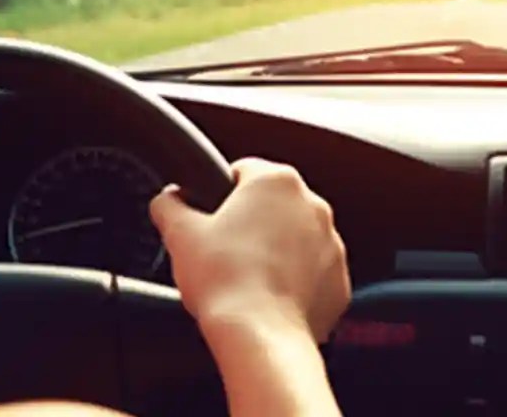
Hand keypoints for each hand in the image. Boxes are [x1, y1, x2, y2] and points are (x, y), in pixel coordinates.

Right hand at [149, 158, 350, 341]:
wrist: (259, 335)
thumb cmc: (225, 281)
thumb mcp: (180, 234)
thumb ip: (170, 204)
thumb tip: (168, 200)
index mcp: (276, 181)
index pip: (242, 171)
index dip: (219, 195)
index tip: (210, 219)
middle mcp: (313, 205)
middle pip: (272, 205)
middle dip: (250, 224)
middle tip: (223, 251)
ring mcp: (332, 244)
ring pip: (295, 239)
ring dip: (274, 251)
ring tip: (246, 277)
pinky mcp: (339, 280)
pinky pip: (313, 273)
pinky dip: (294, 282)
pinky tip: (267, 296)